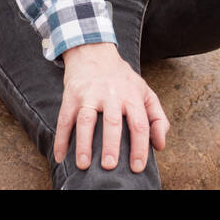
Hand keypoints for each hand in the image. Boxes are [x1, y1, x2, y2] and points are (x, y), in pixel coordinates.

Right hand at [54, 42, 168, 173]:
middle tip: (110, 166)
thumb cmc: (122, 79)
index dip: (140, 146)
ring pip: (86, 121)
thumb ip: (157, 117)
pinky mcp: (71, 96)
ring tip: (83, 165)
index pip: (140, 123)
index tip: (137, 167)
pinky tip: (60, 156)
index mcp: (132, 96)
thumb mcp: (145, 91)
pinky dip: (61, 139)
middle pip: (112, 122)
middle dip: (111, 145)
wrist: (94, 52)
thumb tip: (160, 145)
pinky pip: (64, 119)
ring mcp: (90, 95)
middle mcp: (112, 94)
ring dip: (84, 144)